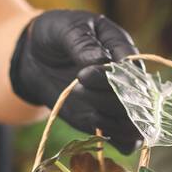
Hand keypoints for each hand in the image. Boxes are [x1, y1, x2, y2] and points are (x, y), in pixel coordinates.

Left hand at [10, 9, 141, 152]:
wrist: (36, 56)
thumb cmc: (57, 35)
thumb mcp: (67, 29)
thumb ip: (83, 43)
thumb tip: (100, 61)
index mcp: (122, 49)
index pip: (131, 69)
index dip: (113, 77)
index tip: (83, 75)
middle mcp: (126, 78)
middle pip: (135, 99)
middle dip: (107, 98)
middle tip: (77, 88)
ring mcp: (117, 102)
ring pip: (132, 122)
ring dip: (110, 120)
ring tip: (81, 103)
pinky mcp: (105, 120)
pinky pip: (124, 139)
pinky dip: (120, 141)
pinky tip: (104, 132)